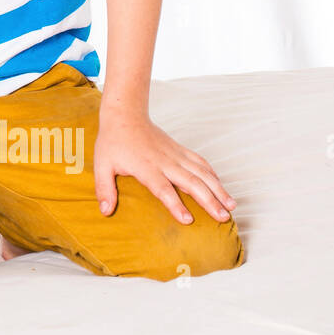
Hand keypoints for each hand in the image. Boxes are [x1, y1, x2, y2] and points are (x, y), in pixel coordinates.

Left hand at [93, 109, 237, 224]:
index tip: (188, 220)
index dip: (175, 204)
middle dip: (209, 200)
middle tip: (223, 217)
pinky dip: (213, 174)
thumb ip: (104, 188)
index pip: (163, 188)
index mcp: (146, 167)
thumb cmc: (113, 141)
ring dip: (218, 189)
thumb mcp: (102, 164)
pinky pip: (200, 162)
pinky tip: (222, 186)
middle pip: (191, 182)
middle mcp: (165, 161)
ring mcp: (175, 154)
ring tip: (231, 206)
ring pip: (201, 172)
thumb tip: (105, 212)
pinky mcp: (180, 150)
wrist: (125, 115)